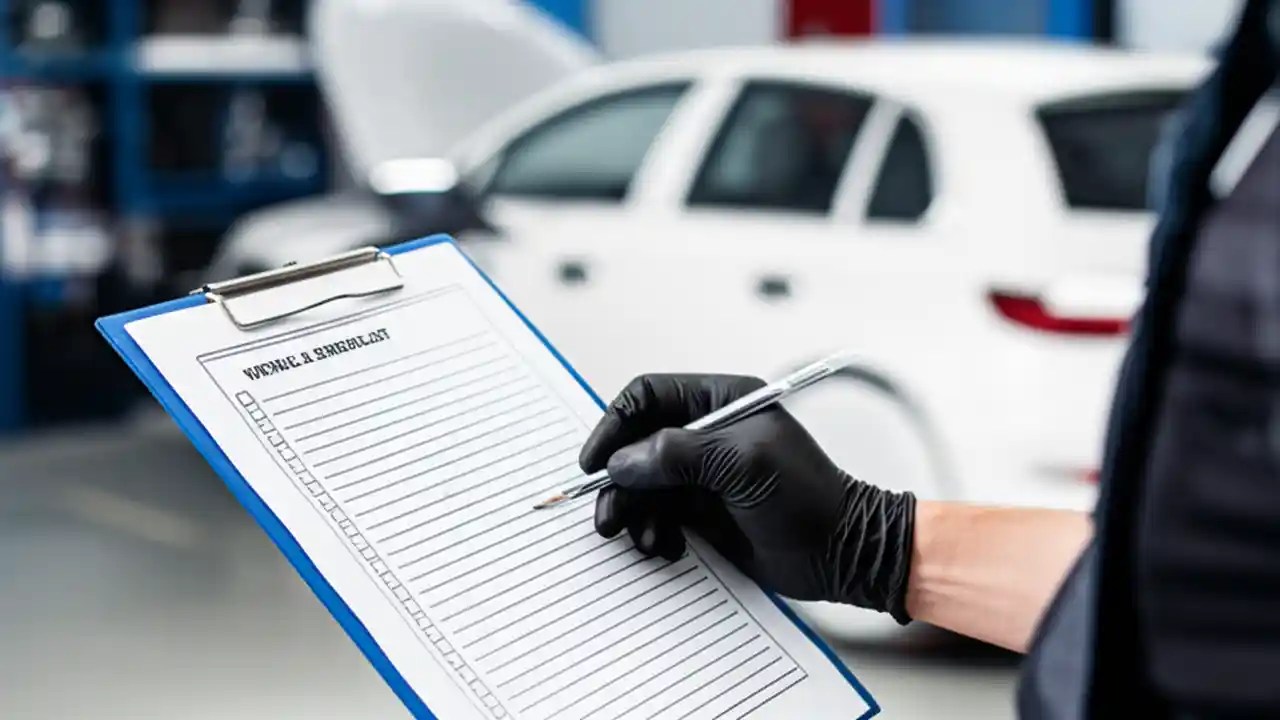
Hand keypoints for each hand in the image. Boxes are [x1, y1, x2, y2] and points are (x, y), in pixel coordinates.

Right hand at [579, 373, 916, 622]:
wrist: (842, 553)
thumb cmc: (810, 498)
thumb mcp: (744, 464)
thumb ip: (679, 455)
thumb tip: (624, 461)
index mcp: (720, 402)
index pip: (648, 397)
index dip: (615, 425)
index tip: (596, 461)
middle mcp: (706, 434)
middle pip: (636, 445)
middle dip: (619, 481)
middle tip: (609, 515)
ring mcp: (702, 474)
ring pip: (641, 485)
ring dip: (634, 513)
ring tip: (647, 539)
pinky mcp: (702, 510)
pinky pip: (656, 515)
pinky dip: (652, 532)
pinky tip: (668, 546)